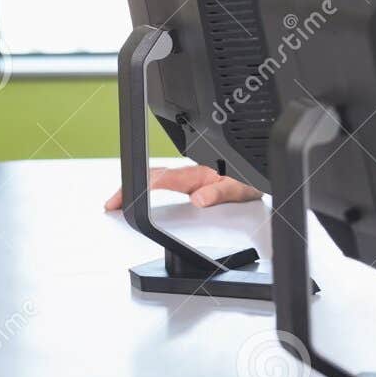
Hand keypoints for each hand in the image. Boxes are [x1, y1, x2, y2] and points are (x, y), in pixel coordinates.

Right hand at [103, 165, 261, 211]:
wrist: (265, 172)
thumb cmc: (253, 180)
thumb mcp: (242, 189)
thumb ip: (220, 192)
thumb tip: (198, 199)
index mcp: (199, 174)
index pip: (162, 179)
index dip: (139, 187)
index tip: (122, 199)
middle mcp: (193, 173)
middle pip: (153, 175)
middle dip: (129, 186)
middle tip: (110, 203)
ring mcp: (194, 175)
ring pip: (159, 176)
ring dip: (137, 185)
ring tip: (118, 200)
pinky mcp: (196, 180)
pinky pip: (168, 180)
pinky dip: (150, 185)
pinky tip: (141, 194)